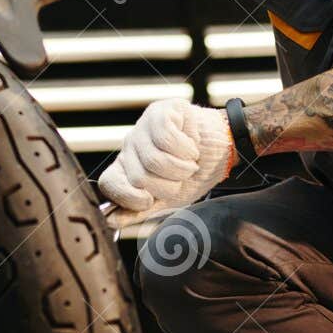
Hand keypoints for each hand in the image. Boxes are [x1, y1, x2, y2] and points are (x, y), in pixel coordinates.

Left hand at [98, 100, 233, 228]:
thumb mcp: (167, 199)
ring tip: (189, 163)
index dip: (128, 198)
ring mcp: (143, 126)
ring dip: (181, 168)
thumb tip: (110, 220)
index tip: (150, 201)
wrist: (223, 151)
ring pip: (154, 160)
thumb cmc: (194, 173)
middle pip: (138, 177)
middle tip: (181, 177)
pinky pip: (167, 139)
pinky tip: (192, 147)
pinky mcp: (162, 111)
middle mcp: (130, 145)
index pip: (109, 183)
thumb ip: (139, 210)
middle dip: (168, 185)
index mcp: (126, 167)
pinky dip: (187, 150)